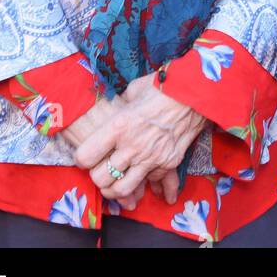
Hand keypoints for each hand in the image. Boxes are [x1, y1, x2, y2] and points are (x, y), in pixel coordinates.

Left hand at [72, 73, 206, 203]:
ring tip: (115, 182)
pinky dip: (146, 184)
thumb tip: (117, 106)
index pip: (85, 156)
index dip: (82, 158)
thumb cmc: (161, 87)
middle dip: (97, 177)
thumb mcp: (133, 91)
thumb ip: (121, 104)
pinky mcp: (167, 163)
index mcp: (118, 126)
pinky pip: (151, 183)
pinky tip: (144, 180)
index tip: (87, 155)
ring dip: (115, 189)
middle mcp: (131, 146)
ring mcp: (150, 158)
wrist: (194, 94)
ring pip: (122, 189)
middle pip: (100, 178)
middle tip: (100, 170)